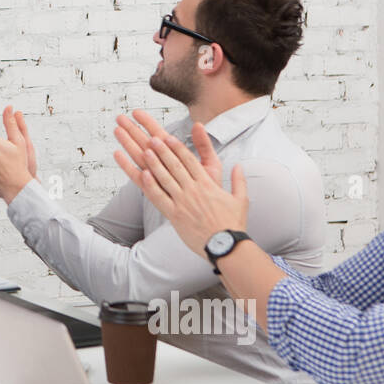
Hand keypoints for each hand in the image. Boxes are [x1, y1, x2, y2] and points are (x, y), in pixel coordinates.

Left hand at [114, 112, 247, 254]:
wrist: (226, 246)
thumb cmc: (233, 224)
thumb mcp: (241, 199)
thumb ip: (239, 180)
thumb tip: (238, 166)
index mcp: (208, 185)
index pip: (190, 161)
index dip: (178, 148)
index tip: (169, 137)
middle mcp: (193, 191)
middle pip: (175, 166)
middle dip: (163, 150)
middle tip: (151, 138)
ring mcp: (183, 203)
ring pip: (165, 179)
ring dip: (154, 163)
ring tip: (145, 150)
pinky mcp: (175, 216)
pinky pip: (159, 198)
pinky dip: (150, 186)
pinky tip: (142, 175)